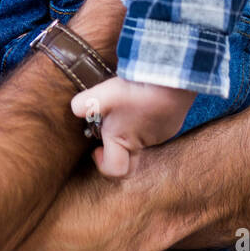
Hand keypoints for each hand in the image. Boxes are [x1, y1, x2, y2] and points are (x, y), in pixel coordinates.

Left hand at [71, 77, 195, 177]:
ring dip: (133, 124)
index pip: (114, 169)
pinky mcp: (173, 120)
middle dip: (117, 145)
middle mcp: (144, 142)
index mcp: (124, 141)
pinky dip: (148, 114)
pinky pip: (158, 123)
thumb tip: (76, 109)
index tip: (96, 149)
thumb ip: (85, 104)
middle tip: (110, 127)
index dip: (102, 164)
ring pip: (143, 137)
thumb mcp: (104, 95)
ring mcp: (162, 133)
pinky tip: (144, 95)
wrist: (171, 81)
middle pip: (129, 155)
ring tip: (127, 101)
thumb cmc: (136, 92)